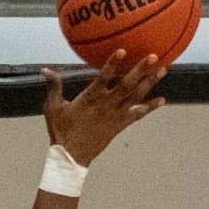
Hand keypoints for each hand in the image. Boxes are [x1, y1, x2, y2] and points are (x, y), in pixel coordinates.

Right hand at [43, 52, 165, 165]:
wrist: (72, 156)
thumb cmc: (61, 130)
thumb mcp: (53, 107)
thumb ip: (53, 86)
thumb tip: (45, 69)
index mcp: (90, 98)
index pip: (103, 78)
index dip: (112, 65)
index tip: (122, 51)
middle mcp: (106, 105)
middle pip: (127, 85)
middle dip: (141, 70)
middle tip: (154, 57)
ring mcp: (116, 115)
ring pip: (136, 97)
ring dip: (150, 83)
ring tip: (163, 70)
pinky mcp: (120, 125)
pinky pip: (138, 115)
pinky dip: (150, 108)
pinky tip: (162, 100)